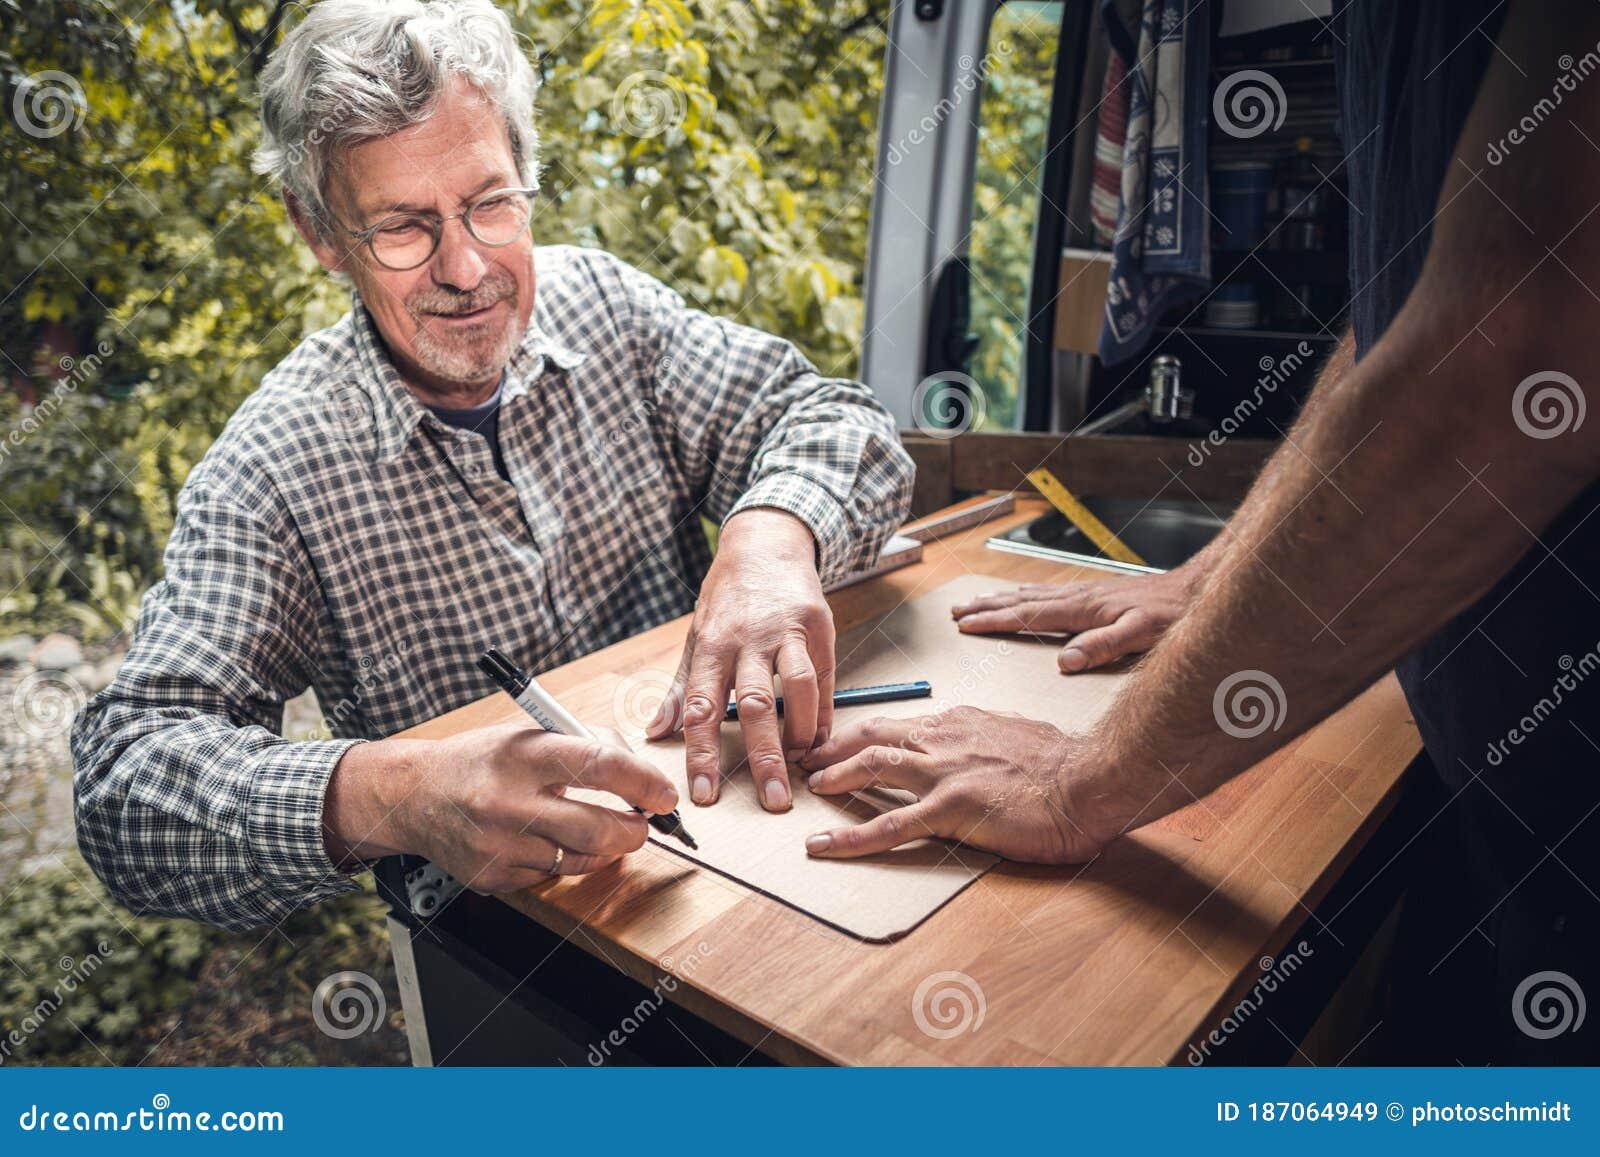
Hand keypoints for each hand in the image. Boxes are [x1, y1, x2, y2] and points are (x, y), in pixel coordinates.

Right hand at [325, 722, 679, 892]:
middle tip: (641, 823)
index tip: (664, 794)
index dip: (643, 783)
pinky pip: (551, 877)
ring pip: (581, 860)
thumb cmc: (481, 760)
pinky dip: (560, 861)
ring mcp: (499, 845)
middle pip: (599, 830)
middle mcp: (509, 801)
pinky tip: (541, 840)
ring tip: (590, 827)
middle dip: (635, 831)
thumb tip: (639, 774)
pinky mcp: (492, 877)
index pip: (600, 765)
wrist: (413, 796)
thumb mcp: (528, 733)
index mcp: (523, 755)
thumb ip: (584, 746)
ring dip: (600, 848)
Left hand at [646, 508, 832, 812]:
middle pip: (755, 706)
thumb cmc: (728, 599)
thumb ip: (680, 689)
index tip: (705, 795)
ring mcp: (786, 631)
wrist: (766, 544)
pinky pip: (824, 676)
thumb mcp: (697, 638)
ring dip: (802, 734)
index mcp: (711, 647)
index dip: (702, 754)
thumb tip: (654, 733)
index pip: (702, 708)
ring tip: (804, 768)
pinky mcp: (818, 625)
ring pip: (797, 689)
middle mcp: (747, 640)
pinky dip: (825, 712)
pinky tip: (822, 739)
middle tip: (774, 801)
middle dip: (765, 758)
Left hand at [798, 707, 1115, 862]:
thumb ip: (987, 737)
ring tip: (808, 789)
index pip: (898, 723)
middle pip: (872, 734)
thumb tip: (980, 742)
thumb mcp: (1017, 734)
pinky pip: (888, 826)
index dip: (862, 733)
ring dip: (833, 777)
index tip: (839, 742)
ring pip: (871, 766)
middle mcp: (944, 739)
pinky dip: (849, 836)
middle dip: (833, 746)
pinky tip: (824, 845)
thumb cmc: (1064, 765)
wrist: (1090, 781)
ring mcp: (944, 772)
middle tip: (805, 758)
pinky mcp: (950, 808)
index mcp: (959, 722)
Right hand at [950, 566, 1196, 672]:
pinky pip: (1048, 592)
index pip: (1027, 616)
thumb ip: (1104, 646)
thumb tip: (1067, 661)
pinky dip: (1025, 594)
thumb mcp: (1141, 635)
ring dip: (1001, 598)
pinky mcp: (1095, 593)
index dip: (994, 621)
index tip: (966, 624)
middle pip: (1021, 601)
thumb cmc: (1172, 614)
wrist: (1195, 590)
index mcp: (1082, 609)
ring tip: (976, 600)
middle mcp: (1078, 597)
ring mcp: (1085, 593)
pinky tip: (1023, 595)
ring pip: (1032, 594)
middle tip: (957, 611)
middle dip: (987, 607)